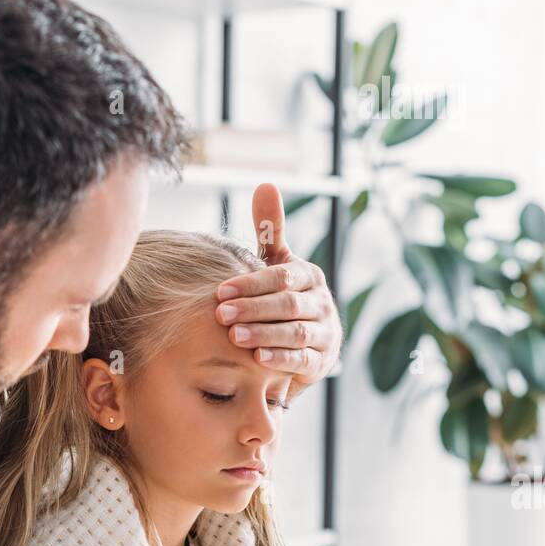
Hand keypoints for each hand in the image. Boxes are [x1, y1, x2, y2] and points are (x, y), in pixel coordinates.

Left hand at [214, 182, 342, 404]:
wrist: (306, 347)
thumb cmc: (283, 300)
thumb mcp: (277, 265)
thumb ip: (270, 230)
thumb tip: (266, 184)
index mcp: (309, 276)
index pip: (281, 277)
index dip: (251, 284)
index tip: (220, 291)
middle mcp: (321, 303)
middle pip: (287, 304)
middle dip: (253, 308)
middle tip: (221, 314)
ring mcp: (324, 333)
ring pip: (295, 332)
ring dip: (264, 333)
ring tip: (234, 337)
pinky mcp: (322, 361)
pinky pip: (302, 359)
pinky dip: (281, 358)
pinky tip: (258, 359)